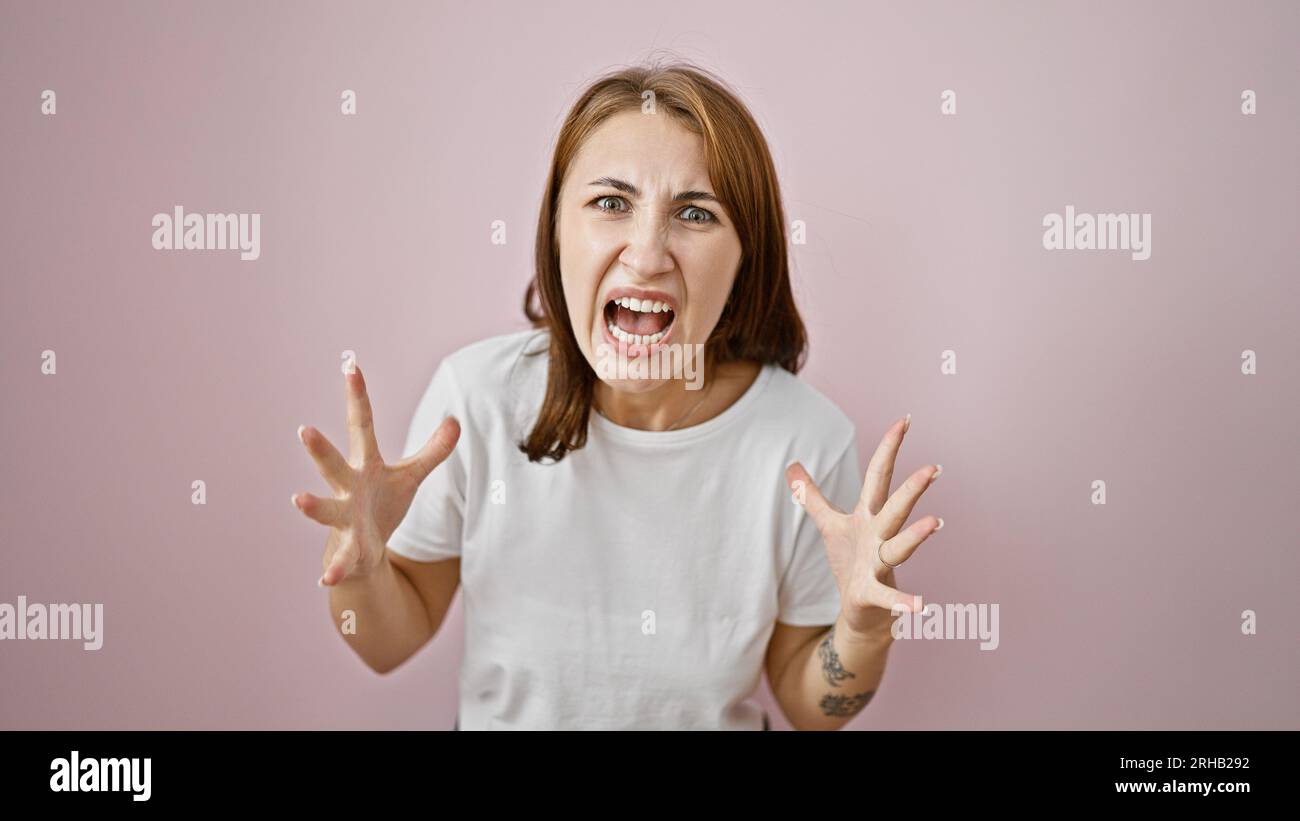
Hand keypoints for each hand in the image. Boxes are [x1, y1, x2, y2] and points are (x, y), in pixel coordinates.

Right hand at [292, 364, 459, 585]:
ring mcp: (344, 519)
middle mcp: (348, 489)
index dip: (357, 397)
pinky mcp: (349, 550)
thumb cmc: (382, 506)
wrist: (364, 554)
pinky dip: (335, 569)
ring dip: (313, 506)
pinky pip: (341, 560)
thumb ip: (433, 451)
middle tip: (304, 430)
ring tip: (298, 500)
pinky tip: (326, 578)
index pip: (361, 425)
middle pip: (333, 465)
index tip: (351, 366)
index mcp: (365, 466)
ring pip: (326, 510)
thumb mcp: (410, 477)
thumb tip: (456, 421)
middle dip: (320, 450)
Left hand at [786, 414, 942, 636]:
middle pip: (895, 508)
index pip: (880, 476)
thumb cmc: (850, 562)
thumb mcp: (829, 525)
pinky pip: (889, 596)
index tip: (904, 420)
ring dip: (916, 536)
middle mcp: (879, 536)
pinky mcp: (872, 593)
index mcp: (868, 516)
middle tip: (934, 468)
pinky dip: (904, 601)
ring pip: (899, 547)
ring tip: (936, 523)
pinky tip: (920, 605)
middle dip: (912, 489)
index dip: (889, 448)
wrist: (861, 610)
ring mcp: (879, 565)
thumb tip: (790, 466)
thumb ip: (811, 497)